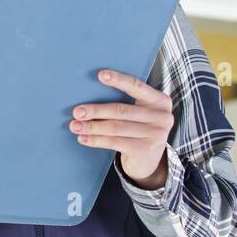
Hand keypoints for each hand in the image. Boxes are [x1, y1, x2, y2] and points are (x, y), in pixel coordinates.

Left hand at [68, 68, 172, 189]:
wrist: (148, 161)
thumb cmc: (139, 130)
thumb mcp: (140, 113)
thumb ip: (127, 102)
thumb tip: (91, 93)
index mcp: (160, 101)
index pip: (137, 86)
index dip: (118, 80)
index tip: (100, 75)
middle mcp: (161, 117)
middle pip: (122, 110)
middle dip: (96, 110)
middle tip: (77, 111)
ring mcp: (155, 134)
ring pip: (115, 127)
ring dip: (92, 126)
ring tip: (75, 126)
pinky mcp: (145, 150)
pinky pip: (114, 142)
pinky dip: (96, 140)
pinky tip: (83, 138)